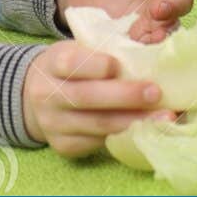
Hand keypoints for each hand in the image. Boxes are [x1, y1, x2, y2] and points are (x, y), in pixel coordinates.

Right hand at [22, 41, 176, 156]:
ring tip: (163, 117)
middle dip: (126, 96)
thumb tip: (150, 52)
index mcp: (52, 63)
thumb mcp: (76, 49)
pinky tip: (146, 131)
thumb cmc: (69, 67)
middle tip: (157, 93)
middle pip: (88, 97)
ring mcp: (54, 124)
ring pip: (98, 125)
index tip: (120, 65)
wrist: (33, 98)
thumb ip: (102, 51)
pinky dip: (125, 136)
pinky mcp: (64, 147)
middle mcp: (47, 95)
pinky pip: (98, 143)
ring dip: (133, 122)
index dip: (97, 65)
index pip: (71, 63)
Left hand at [55, 0, 196, 40]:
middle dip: (176, 5)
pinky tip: (136, 46)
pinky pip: (150, 47)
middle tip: (157, 7)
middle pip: (184, 3)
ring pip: (171, 28)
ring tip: (146, 32)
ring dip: (163, 31)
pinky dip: (147, 48)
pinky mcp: (137, 38)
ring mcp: (152, 19)